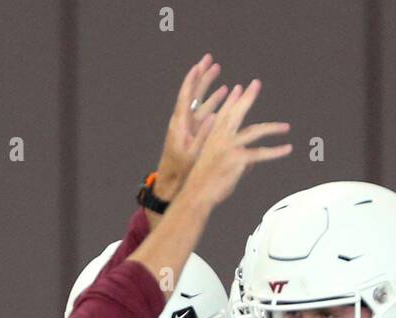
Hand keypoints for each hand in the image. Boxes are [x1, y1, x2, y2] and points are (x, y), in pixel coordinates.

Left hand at [153, 54, 230, 200]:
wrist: (173, 181)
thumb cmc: (183, 170)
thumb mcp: (194, 153)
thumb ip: (203, 135)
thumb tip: (214, 117)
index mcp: (181, 123)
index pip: (185, 95)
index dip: (192, 80)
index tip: (198, 65)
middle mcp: (183, 120)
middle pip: (192, 92)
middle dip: (201, 75)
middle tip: (208, 59)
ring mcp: (189, 124)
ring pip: (199, 99)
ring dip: (208, 85)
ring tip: (217, 69)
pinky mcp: (194, 131)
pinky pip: (204, 111)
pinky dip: (213, 100)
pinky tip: (223, 93)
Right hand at [180, 79, 291, 209]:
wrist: (198, 191)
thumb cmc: (206, 179)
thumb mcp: (217, 162)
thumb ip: (237, 157)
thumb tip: (254, 161)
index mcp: (214, 135)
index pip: (224, 112)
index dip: (232, 100)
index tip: (239, 88)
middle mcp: (221, 136)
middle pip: (237, 112)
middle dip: (248, 97)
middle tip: (256, 83)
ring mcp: (230, 146)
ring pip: (255, 131)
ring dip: (273, 128)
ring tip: (286, 127)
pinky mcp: (238, 159)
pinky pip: (261, 153)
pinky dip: (276, 151)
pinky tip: (287, 149)